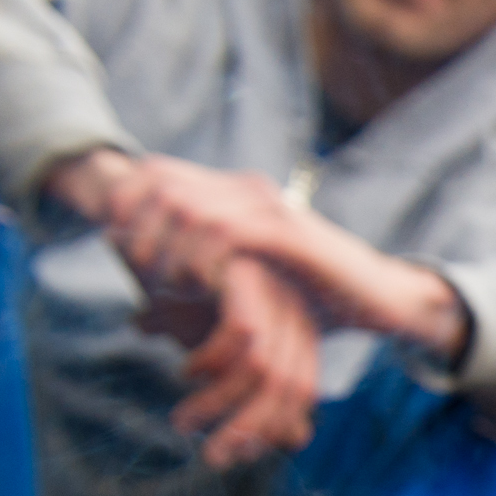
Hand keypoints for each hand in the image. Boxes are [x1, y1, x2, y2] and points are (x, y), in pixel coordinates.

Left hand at [52, 150, 468, 358]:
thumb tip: (135, 322)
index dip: (122, 203)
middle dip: (135, 226)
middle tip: (134, 272)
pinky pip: (224, 233)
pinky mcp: (287, 234)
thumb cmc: (314, 301)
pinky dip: (200, 257)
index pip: (153, 173)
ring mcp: (268, 208)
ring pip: (184, 206)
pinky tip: (199, 287)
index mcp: (233, 193)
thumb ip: (189, 298)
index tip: (113, 248)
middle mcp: (247, 190)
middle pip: (158, 183)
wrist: (382, 299)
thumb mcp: (242, 295)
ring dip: (164, 245)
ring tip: (164, 285)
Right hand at [167, 256, 322, 469]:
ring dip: (219, 404)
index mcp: (296, 322)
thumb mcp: (219, 340)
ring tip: (184, 423)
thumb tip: (299, 440)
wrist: (144, 215)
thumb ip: (254, 382)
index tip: (236, 455)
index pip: (301, 388)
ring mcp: (273, 285)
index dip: (271, 426)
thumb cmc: (183, 285)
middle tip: (213, 459)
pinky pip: (243, 333)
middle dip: (247, 430)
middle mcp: (293, 304)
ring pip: (263, 367)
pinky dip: (212, 361)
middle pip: (287, 385)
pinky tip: (189, 371)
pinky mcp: (247, 268)